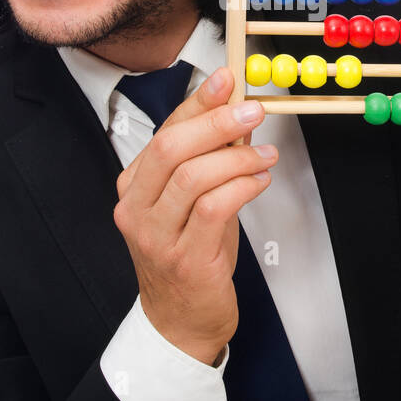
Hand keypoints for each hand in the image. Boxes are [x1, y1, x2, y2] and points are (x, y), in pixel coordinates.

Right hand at [112, 67, 275, 364]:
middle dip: (216, 122)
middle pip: (171, 149)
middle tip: (252, 110)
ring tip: (265, 155)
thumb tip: (237, 115)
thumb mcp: (195, 201)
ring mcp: (156, 236)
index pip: (165, 131)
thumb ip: (211, 160)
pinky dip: (241, 188)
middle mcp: (137, 208)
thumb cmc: (190, 256)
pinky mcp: (184, 258)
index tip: (227, 80)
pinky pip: (213, 209)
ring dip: (237, 158)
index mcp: (135, 186)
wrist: (181, 321)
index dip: (198, 102)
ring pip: (193, 177)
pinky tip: (258, 182)